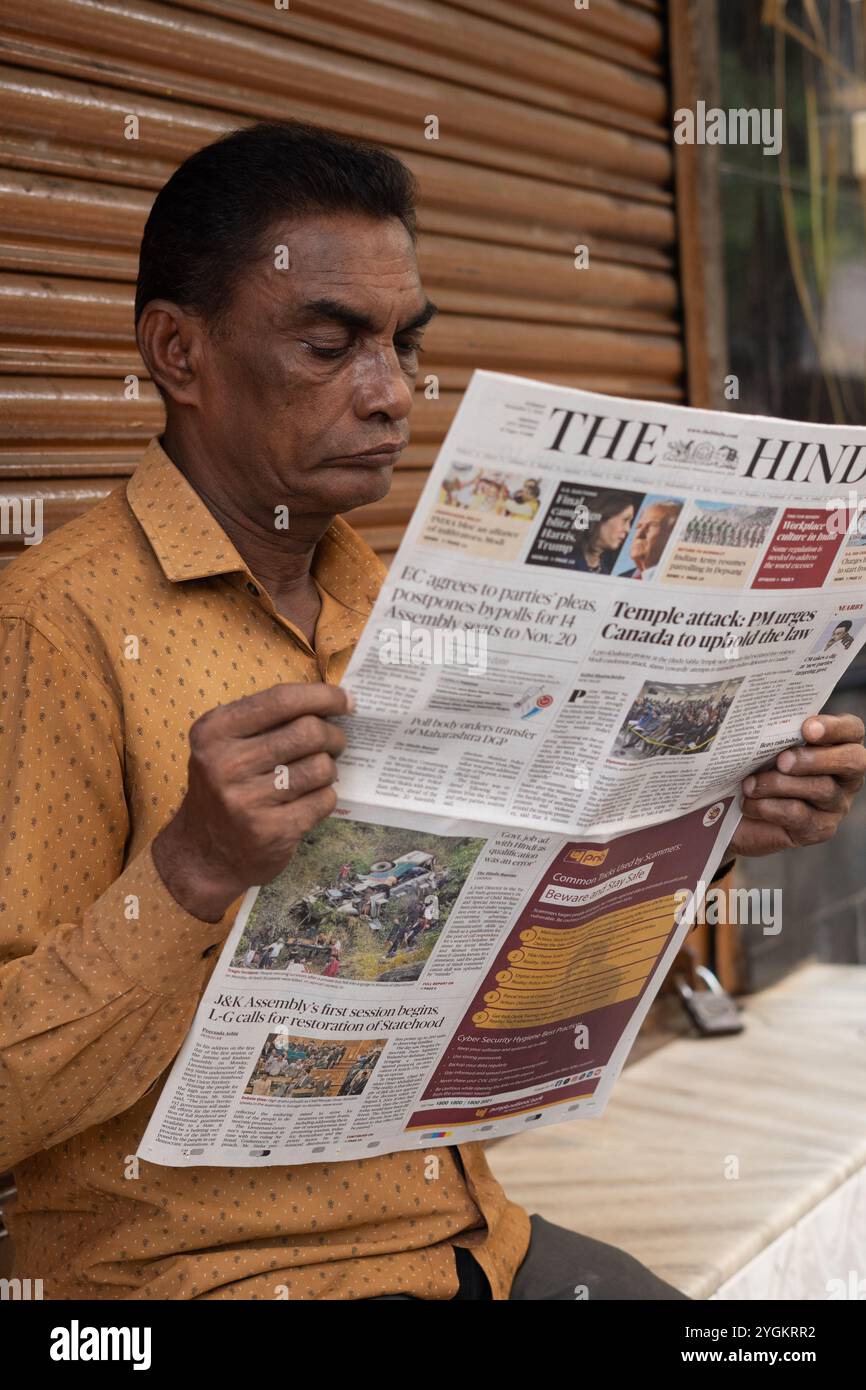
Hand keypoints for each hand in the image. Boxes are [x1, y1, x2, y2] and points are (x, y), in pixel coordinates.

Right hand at [153, 683, 352, 920]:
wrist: (204, 854)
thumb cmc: (226, 788)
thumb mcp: (226, 745)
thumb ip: (268, 720)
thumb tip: (333, 702)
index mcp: (214, 731)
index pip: (281, 700)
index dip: (323, 696)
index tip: (346, 700)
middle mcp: (225, 764)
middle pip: (308, 731)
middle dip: (334, 735)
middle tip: (335, 744)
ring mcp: (247, 801)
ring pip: (321, 767)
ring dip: (329, 769)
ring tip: (317, 775)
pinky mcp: (270, 831)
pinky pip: (323, 800)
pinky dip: (325, 797)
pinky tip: (309, 801)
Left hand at [730, 713, 865, 857]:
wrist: (734, 811)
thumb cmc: (754, 767)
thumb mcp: (765, 745)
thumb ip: (775, 731)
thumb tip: (762, 717)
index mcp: (838, 745)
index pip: (852, 730)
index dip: (834, 727)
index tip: (807, 727)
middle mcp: (846, 775)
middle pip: (851, 761)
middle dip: (815, 758)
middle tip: (782, 760)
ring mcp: (836, 804)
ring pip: (821, 788)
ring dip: (779, 784)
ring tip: (750, 784)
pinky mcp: (820, 829)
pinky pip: (799, 814)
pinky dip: (769, 806)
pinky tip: (749, 803)